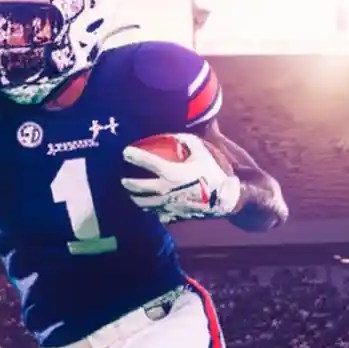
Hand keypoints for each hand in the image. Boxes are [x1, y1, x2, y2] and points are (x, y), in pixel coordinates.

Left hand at [121, 134, 241, 222]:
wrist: (225, 199)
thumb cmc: (213, 172)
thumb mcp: (201, 151)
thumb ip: (186, 140)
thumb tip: (173, 133)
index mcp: (170, 172)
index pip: (145, 162)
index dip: (133, 155)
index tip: (125, 152)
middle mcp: (165, 190)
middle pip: (138, 187)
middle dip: (127, 182)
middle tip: (123, 178)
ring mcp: (167, 205)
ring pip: (144, 203)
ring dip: (135, 198)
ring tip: (131, 194)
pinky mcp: (173, 215)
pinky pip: (157, 213)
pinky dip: (150, 209)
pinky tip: (148, 206)